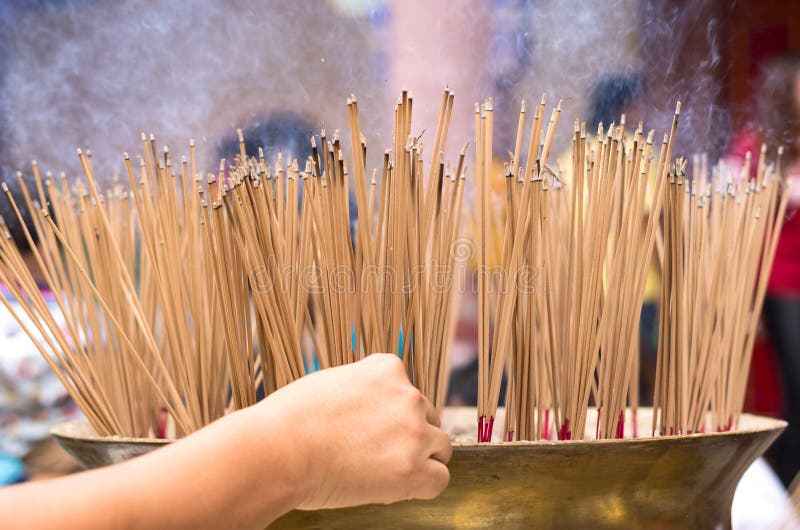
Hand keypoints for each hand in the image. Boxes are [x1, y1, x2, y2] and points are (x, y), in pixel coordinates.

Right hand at [256, 354, 451, 508]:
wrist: (279, 450)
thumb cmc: (292, 419)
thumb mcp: (332, 382)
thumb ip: (362, 389)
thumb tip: (371, 408)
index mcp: (388, 368)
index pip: (407, 392)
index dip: (391, 415)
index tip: (370, 430)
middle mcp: (408, 395)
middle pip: (427, 418)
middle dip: (409, 435)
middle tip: (375, 453)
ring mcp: (413, 432)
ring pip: (440, 447)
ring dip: (420, 459)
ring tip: (384, 471)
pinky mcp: (412, 469)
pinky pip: (439, 479)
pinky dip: (424, 486)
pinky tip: (399, 488)